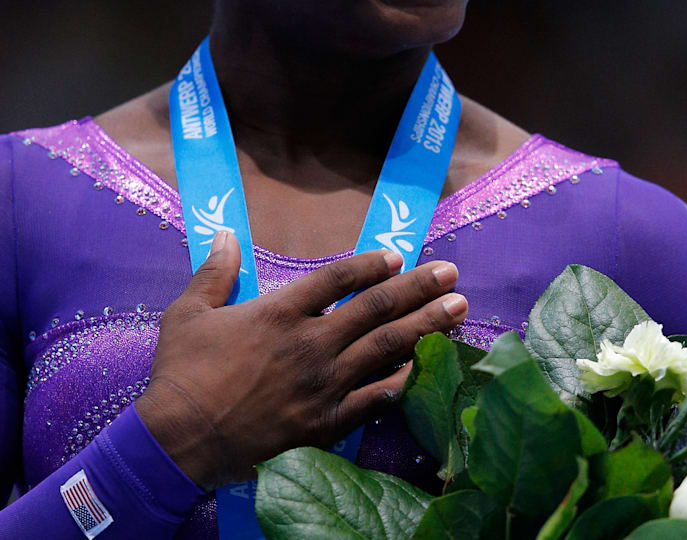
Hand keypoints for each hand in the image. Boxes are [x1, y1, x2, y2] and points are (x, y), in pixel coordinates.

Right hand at [135, 231, 466, 489]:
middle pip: (378, 308)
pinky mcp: (328, 421)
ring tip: (458, 310)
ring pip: (387, 348)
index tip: (397, 257)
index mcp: (280, 312)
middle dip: (420, 288)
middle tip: (451, 274)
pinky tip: (423, 367)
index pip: (339, 278)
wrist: (179, 441)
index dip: (372, 264)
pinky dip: (402, 381)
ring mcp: (324, 384)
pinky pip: (377, 398)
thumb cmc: (182, 374)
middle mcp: (311, 343)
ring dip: (427, 326)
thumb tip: (225, 232)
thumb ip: (215, 272)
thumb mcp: (188, 313)